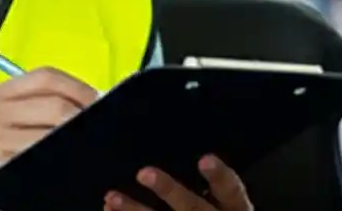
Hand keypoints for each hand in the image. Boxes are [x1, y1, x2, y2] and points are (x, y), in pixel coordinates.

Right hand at [0, 67, 99, 195]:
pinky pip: (47, 155)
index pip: (46, 77)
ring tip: (87, 145)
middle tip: (102, 127)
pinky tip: (67, 162)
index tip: (98, 100)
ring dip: (80, 139)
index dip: (79, 87)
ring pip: (56, 131)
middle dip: (87, 116)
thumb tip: (88, 100)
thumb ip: (34, 106)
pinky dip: (65, 158)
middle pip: (57, 104)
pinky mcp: (1, 162)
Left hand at [104, 155, 252, 209]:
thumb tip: (178, 139)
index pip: (231, 191)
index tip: (205, 159)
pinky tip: (107, 209)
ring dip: (135, 210)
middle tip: (144, 172)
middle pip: (192, 207)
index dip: (219, 176)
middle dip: (169, 190)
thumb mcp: (226, 200)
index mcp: (234, 208)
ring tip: (111, 197)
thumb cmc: (218, 209)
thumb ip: (210, 179)